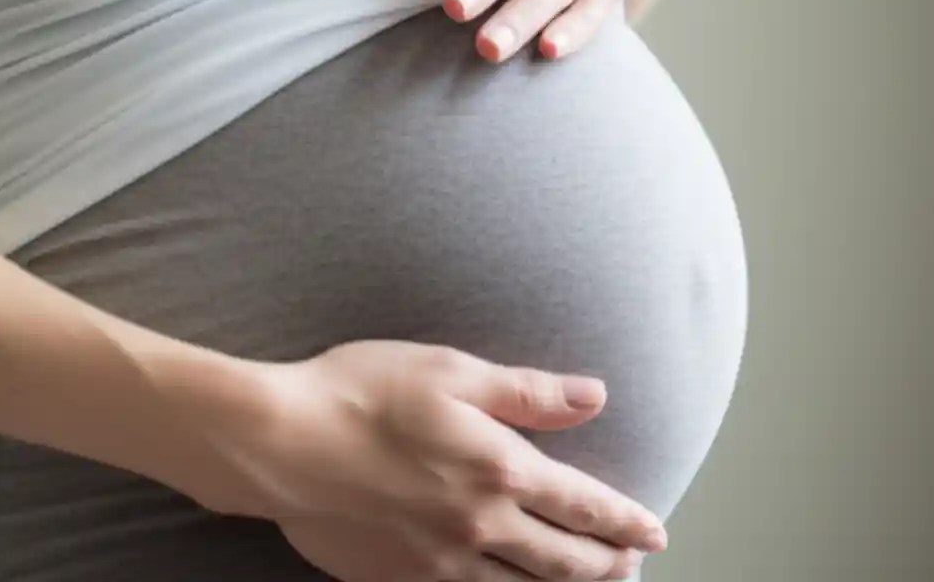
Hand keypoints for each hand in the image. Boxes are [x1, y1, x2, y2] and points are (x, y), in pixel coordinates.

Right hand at [210, 340, 663, 581]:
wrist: (278, 444)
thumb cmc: (363, 394)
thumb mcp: (452, 373)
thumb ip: (528, 393)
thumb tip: (595, 397)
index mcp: (499, 469)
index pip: (584, 504)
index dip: (625, 521)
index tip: (655, 531)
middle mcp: (479, 526)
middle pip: (563, 560)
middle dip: (606, 563)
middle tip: (631, 563)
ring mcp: (439, 563)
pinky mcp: (400, 580)